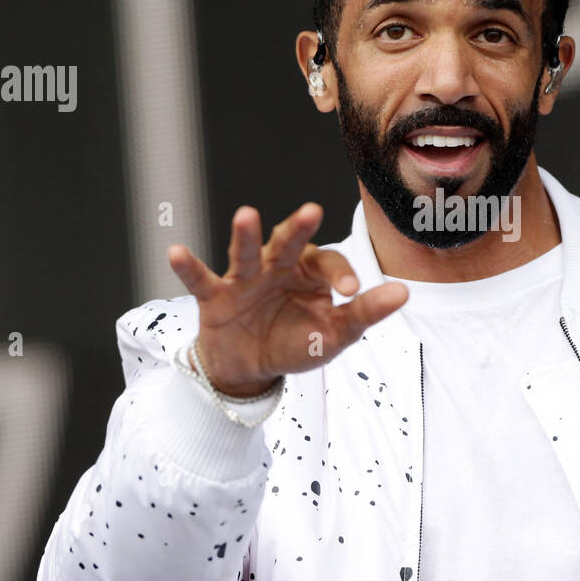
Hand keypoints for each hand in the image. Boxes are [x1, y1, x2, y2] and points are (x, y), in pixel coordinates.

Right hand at [167, 203, 407, 396]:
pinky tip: (175, 252)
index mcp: (310, 273)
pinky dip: (188, 266)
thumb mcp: (335, 334)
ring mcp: (245, 279)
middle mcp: (278, 267)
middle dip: (299, 229)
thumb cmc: (295, 343)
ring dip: (246, 235)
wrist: (250, 369)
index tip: (349, 294)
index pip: (329, 264)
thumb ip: (365, 312)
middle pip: (289, 244)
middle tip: (312, 211)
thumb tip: (404, 292)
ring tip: (246, 215)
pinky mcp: (215, 296)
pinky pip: (200, 278)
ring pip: (247, 253)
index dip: (341, 276)